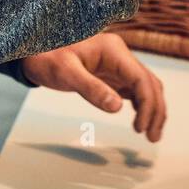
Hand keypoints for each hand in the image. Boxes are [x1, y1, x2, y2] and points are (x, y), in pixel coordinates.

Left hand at [20, 33, 166, 141]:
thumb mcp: (65, 73)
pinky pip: (134, 90)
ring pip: (146, 87)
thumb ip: (91, 89)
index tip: (141, 128)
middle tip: (152, 137)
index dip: (147, 104)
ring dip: (152, 109)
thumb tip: (117, 108)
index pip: (141, 78)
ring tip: (151, 134)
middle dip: (155, 110)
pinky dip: (141, 106)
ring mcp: (117, 65)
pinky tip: (140, 122)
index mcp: (113, 51)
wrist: (33, 51)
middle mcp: (120, 55)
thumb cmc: (46, 57)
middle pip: (149, 83)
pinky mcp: (112, 74)